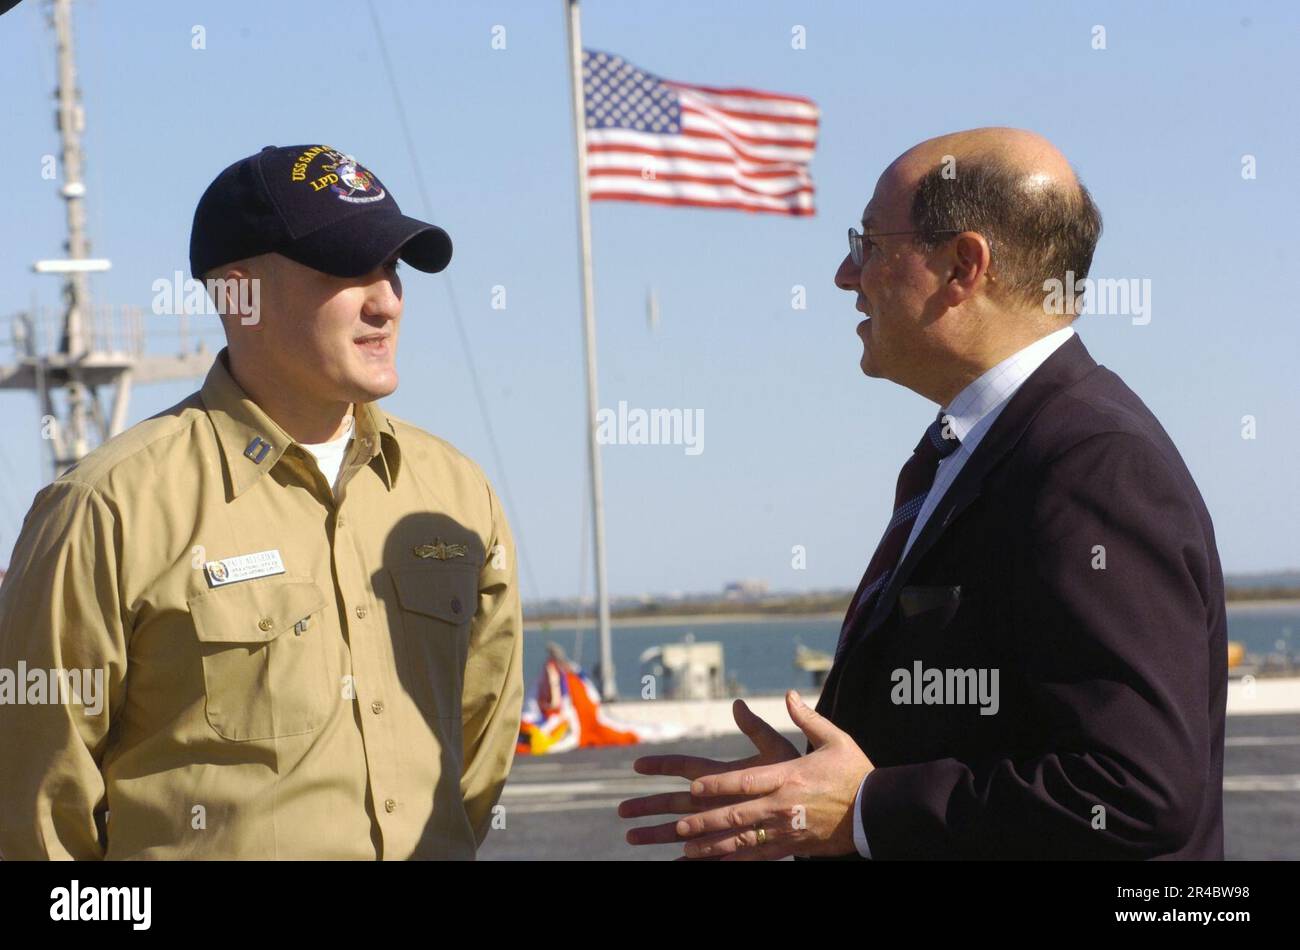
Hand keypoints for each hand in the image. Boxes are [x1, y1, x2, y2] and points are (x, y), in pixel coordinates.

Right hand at [619, 697, 799, 847]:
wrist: (814, 802)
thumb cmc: (795, 773)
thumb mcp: (776, 748)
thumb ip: (756, 728)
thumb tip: (737, 704)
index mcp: (723, 775)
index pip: (687, 767)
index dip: (661, 765)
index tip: (637, 765)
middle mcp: (716, 798)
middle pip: (674, 803)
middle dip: (647, 806)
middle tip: (621, 811)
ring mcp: (720, 820)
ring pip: (681, 830)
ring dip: (657, 834)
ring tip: (630, 838)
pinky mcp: (732, 840)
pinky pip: (706, 855)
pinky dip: (688, 860)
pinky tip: (670, 864)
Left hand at [672, 690, 872, 859]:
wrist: (877, 811)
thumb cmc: (855, 772)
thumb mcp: (835, 739)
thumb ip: (806, 718)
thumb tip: (789, 695)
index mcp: (788, 776)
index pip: (745, 780)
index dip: (717, 784)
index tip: (693, 786)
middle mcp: (783, 805)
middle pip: (736, 814)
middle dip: (705, 820)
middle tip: (678, 825)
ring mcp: (787, 829)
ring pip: (743, 839)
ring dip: (713, 844)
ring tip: (686, 847)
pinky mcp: (794, 846)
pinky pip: (759, 856)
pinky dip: (735, 859)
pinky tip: (716, 861)